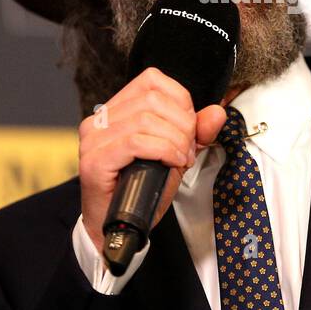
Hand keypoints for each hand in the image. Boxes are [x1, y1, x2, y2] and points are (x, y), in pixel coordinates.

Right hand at [78, 67, 226, 251]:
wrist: (120, 228)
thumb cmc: (141, 191)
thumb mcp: (175, 155)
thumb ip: (196, 133)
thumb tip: (217, 112)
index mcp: (116, 110)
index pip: (152, 81)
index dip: (180, 101)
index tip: (190, 130)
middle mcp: (100, 120)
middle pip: (152, 98)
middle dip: (181, 124)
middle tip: (187, 150)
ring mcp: (93, 139)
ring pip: (146, 119)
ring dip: (175, 140)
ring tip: (180, 159)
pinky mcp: (95, 161)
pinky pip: (136, 142)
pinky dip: (163, 150)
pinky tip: (172, 163)